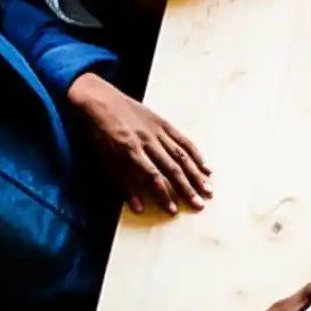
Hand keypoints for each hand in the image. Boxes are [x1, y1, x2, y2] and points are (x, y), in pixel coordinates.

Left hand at [68, 73, 211, 214]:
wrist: (101, 100)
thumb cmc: (101, 133)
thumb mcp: (106, 160)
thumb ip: (125, 183)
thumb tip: (139, 208)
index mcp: (130, 150)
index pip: (152, 176)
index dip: (164, 194)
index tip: (173, 210)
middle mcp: (147, 140)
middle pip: (172, 168)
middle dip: (187, 188)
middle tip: (199, 205)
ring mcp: (158, 131)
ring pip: (181, 155)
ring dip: (196, 174)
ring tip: (209, 189)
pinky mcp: (164, 123)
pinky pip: (183, 140)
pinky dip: (196, 154)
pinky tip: (206, 167)